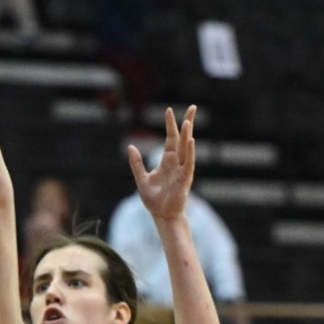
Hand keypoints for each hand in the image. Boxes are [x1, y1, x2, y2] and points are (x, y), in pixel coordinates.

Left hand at [126, 107, 197, 221]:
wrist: (161, 216)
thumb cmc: (154, 200)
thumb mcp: (141, 178)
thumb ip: (136, 163)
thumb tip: (131, 146)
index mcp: (167, 161)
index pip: (170, 138)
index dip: (170, 125)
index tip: (169, 110)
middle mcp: (177, 163)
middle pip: (182, 139)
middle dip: (187, 123)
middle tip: (192, 107)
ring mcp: (182, 170)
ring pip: (186, 148)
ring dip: (187, 134)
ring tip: (188, 120)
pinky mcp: (185, 180)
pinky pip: (188, 163)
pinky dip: (189, 152)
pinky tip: (190, 141)